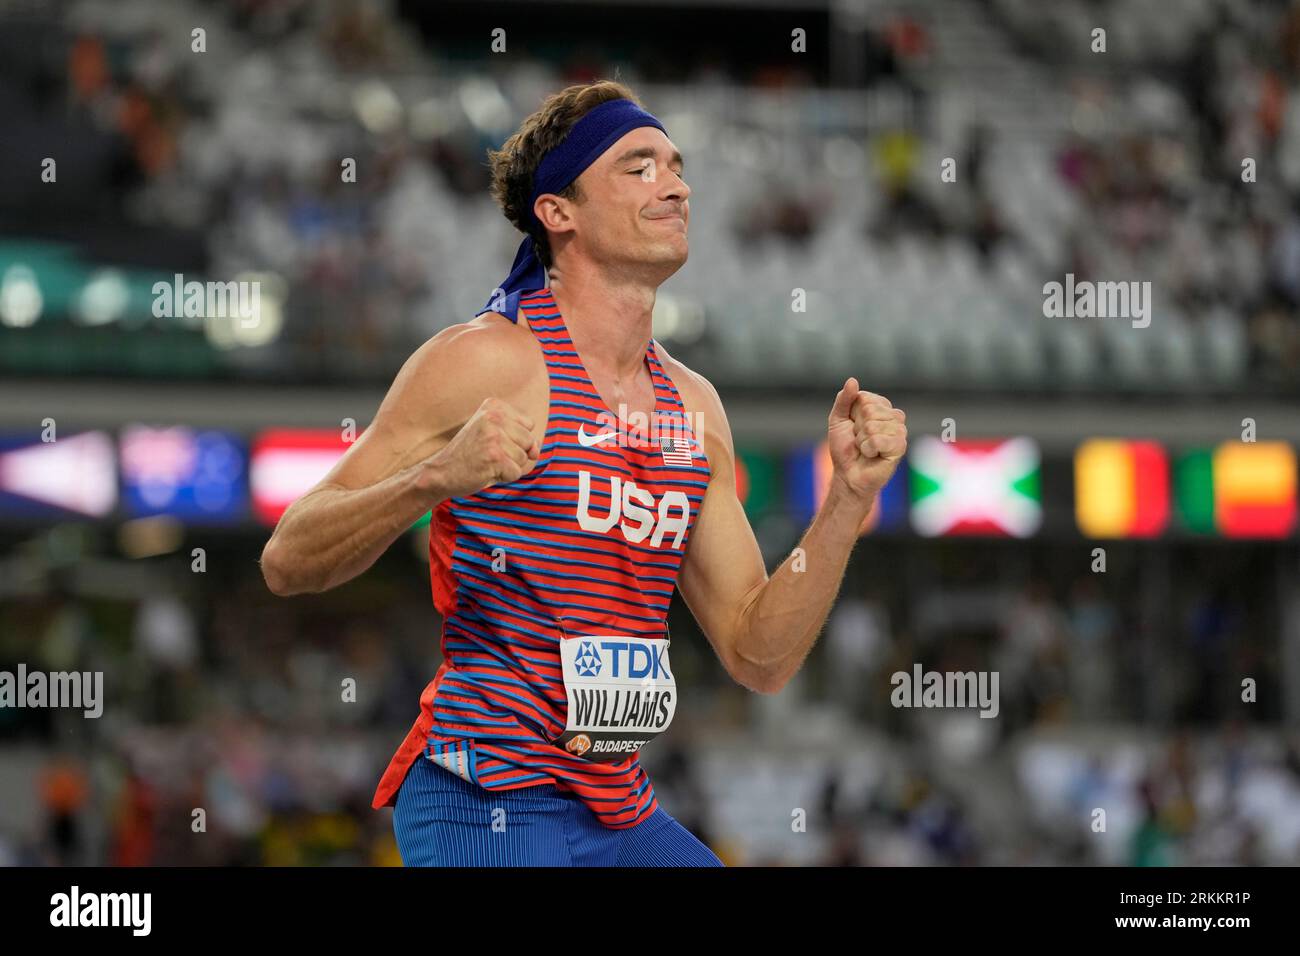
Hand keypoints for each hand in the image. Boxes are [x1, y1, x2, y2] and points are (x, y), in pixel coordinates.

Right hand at [428, 397, 539, 498]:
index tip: (491, 441)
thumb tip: (536, 450)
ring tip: (486, 462)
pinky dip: (503, 477)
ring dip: (507, 466)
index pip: (528, 425)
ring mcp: (494, 437)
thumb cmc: (469, 454)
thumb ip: (520, 436)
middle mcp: (494, 417)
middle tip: (488, 454)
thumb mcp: (492, 433)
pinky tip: (485, 471)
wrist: (441, 472)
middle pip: (529, 441)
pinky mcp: (495, 457)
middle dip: (513, 453)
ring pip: (523, 458)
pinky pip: (516, 472)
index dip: (514, 439)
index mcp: (494, 406)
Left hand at [827, 377, 906, 501]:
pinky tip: (873, 455)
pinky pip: (878, 440)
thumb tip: (852, 381)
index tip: (852, 427)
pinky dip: (869, 449)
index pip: (863, 398)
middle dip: (857, 429)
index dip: (852, 415)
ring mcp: (899, 431)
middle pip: (869, 411)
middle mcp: (893, 416)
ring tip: (866, 449)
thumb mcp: (838, 420)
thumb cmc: (845, 448)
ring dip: (862, 441)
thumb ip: (843, 399)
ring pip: (873, 426)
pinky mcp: (900, 446)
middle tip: (859, 440)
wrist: (848, 474)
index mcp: (880, 406)